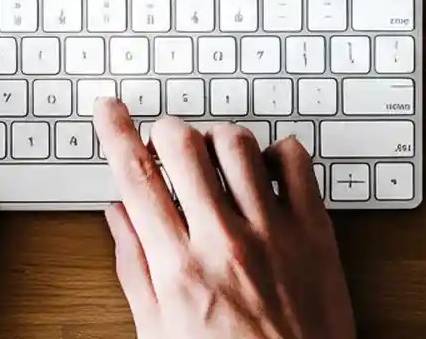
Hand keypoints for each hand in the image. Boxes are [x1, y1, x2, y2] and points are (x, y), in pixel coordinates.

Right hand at [94, 98, 354, 338]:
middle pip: (183, 145)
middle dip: (165, 131)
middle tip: (163, 141)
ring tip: (212, 158)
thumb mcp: (159, 331)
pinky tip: (263, 171)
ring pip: (237, 143)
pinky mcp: (316, 233)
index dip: (115, 132)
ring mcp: (275, 234)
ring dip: (216, 139)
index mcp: (179, 269)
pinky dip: (275, 152)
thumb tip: (117, 216)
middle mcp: (225, 243)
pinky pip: (297, 161)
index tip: (109, 108)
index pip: (136, 178)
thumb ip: (135, 269)